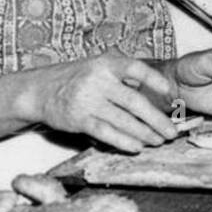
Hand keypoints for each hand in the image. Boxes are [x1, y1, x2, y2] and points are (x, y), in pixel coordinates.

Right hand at [23, 53, 179, 153]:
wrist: (39, 90)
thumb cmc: (76, 79)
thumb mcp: (98, 68)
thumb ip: (123, 78)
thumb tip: (156, 94)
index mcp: (105, 64)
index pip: (134, 68)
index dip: (153, 79)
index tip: (169, 91)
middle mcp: (97, 80)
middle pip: (134, 101)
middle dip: (156, 119)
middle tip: (172, 132)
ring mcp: (87, 100)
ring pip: (123, 120)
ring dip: (144, 133)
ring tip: (158, 141)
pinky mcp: (78, 119)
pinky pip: (106, 133)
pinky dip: (123, 141)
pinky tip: (137, 147)